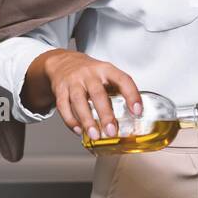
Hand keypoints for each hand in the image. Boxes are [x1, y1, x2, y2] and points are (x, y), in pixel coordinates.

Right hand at [25, 50, 141, 140]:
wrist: (63, 62)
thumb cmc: (90, 72)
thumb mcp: (106, 74)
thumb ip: (117, 91)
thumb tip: (132, 116)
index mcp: (106, 69)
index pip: (122, 80)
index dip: (132, 95)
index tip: (137, 112)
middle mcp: (89, 74)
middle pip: (98, 93)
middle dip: (105, 114)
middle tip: (112, 131)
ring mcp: (73, 81)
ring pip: (78, 101)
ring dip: (87, 120)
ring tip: (95, 135)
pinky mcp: (60, 89)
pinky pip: (63, 106)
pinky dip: (71, 120)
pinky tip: (78, 130)